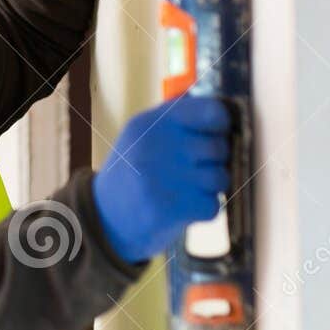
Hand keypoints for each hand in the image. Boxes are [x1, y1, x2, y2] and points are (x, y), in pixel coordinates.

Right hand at [92, 94, 230, 263]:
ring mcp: (163, 178)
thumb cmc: (132, 171)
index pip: (211, 111)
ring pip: (221, 177)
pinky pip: (213, 205)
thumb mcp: (142, 135)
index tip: (215, 132)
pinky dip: (203, 208)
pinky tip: (183, 205)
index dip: (221, 123)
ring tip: (188, 187)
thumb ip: (178, 119)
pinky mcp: (172, 209)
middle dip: (216, 159)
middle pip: (220, 147)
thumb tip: (225, 112)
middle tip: (196, 167)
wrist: (104, 217)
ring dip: (211, 186)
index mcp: (151, 123)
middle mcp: (156, 147)